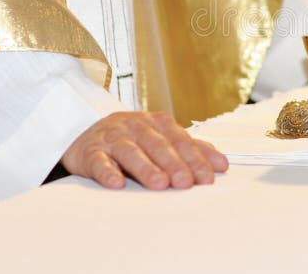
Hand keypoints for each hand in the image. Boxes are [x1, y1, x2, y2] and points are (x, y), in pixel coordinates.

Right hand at [61, 111, 227, 189]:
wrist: (86, 132)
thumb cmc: (132, 138)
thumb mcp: (163, 139)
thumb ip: (192, 149)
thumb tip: (221, 163)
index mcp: (158, 123)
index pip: (181, 141)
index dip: (195, 159)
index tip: (207, 177)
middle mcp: (137, 127)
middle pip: (158, 145)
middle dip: (174, 164)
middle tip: (186, 182)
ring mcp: (113, 138)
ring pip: (131, 152)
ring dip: (146, 168)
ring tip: (159, 184)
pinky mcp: (91, 152)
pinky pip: (99, 162)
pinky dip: (108, 172)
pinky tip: (117, 184)